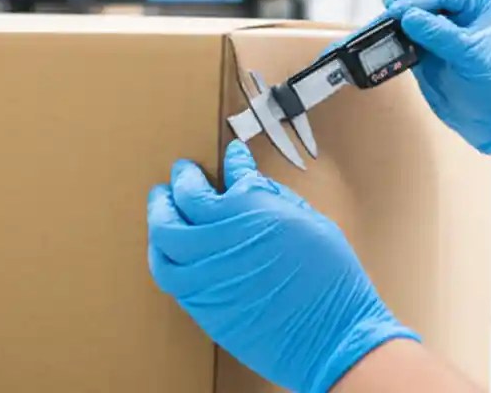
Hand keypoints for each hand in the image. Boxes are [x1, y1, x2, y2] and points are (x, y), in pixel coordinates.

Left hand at [147, 141, 418, 392]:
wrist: (330, 335)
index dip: (232, 160)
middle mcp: (221, 235)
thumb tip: (249, 178)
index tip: (231, 155)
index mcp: (253, 208)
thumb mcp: (309, 221)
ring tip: (162, 205)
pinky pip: (167, 273)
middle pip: (181, 200)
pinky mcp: (201, 302)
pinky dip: (161, 252)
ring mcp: (206, 271)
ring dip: (159, 215)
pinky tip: (166, 245)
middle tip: (180, 173)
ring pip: (164, 237)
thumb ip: (272, 196)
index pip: (232, 172)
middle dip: (180, 181)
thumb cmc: (330, 277)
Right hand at [384, 0, 490, 153]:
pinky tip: (376, 35)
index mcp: (474, 2)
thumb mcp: (470, 57)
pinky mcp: (418, 44)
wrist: (484, 115)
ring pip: (406, 13)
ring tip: (377, 24)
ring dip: (391, 18)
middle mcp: (453, 8)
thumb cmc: (489, 83)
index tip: (403, 10)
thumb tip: (409, 17)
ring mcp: (433, 25)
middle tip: (389, 14)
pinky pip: (399, 34)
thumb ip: (441, 35)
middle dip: (403, 5)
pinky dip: (387, 35)